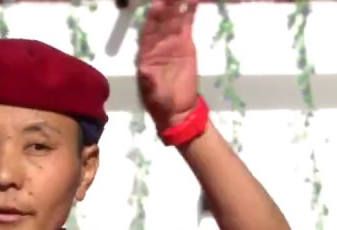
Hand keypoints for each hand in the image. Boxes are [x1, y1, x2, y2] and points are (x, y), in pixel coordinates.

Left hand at [135, 0, 200, 128]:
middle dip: (166, 6)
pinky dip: (189, 13)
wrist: (178, 110)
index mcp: (146, 53)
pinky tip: (193, 1)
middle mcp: (158, 44)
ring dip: (177, 5)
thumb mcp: (152, 93)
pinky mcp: (186, 45)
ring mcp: (172, 42)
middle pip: (161, 20)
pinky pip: (187, 25)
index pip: (148, 31)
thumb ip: (148, 81)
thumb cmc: (161, 103)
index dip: (152, 18)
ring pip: (174, 19)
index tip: (157, 5)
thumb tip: (143, 69)